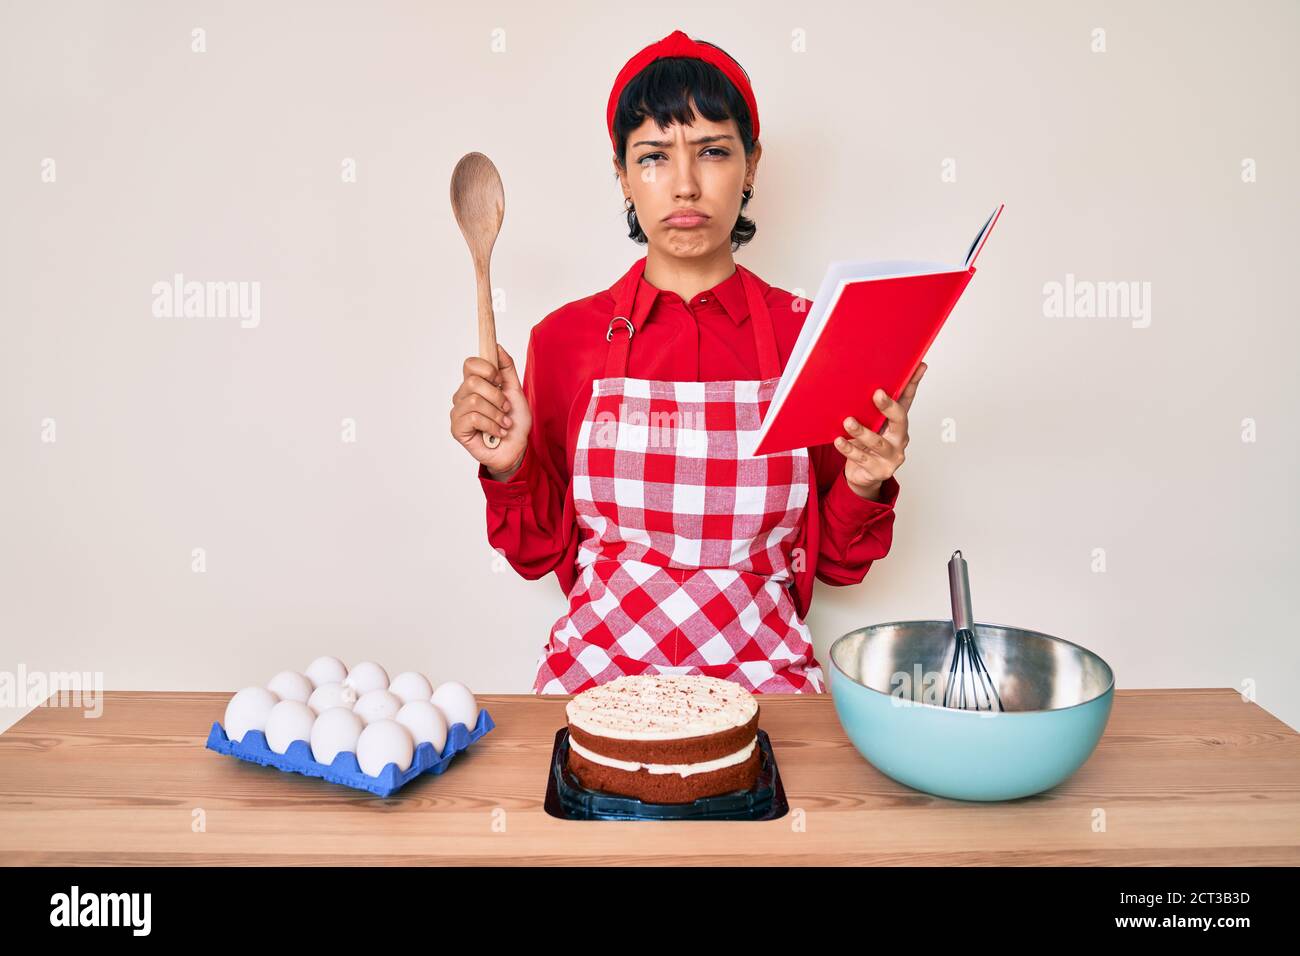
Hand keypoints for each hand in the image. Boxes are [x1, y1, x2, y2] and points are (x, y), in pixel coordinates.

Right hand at [451, 343, 531, 475]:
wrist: (518, 448)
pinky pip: (472, 418)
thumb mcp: (515, 391)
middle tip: (506, 408)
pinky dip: (492, 425)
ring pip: (474, 401)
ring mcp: (458, 413)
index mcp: (474, 384)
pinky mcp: (457, 429)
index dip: (487, 368)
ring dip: (496, 414)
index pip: (470, 364)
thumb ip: (507, 368)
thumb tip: (497, 347)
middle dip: (496, 396)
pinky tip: (498, 432)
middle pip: (472, 382)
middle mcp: (463, 396)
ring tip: (504, 423)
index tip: (499, 380)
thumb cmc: (515, 422)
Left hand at [835, 362, 926, 495]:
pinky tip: (839, 441)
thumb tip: (862, 382)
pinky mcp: (878, 470)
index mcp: (898, 424)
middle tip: (877, 393)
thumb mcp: (871, 426)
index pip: (908, 401)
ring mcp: (891, 457)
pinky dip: (849, 449)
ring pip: (877, 442)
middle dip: (889, 406)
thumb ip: (870, 409)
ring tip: (848, 422)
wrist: (862, 476)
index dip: (913, 384)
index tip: (918, 367)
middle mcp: (899, 439)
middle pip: (900, 420)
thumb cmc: (866, 446)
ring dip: (861, 431)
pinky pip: (861, 458)